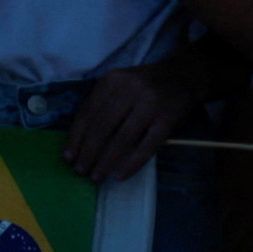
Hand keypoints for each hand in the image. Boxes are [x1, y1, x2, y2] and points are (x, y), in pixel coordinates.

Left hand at [65, 58, 196, 181]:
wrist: (184, 75)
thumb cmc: (144, 85)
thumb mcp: (119, 85)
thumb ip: (101, 105)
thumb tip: (77, 144)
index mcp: (113, 80)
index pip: (87, 112)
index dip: (75, 138)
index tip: (68, 158)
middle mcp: (131, 89)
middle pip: (102, 127)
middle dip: (88, 153)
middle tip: (80, 172)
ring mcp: (151, 104)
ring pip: (122, 139)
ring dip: (106, 162)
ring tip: (97, 177)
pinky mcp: (167, 119)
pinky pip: (147, 146)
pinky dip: (132, 164)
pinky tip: (121, 176)